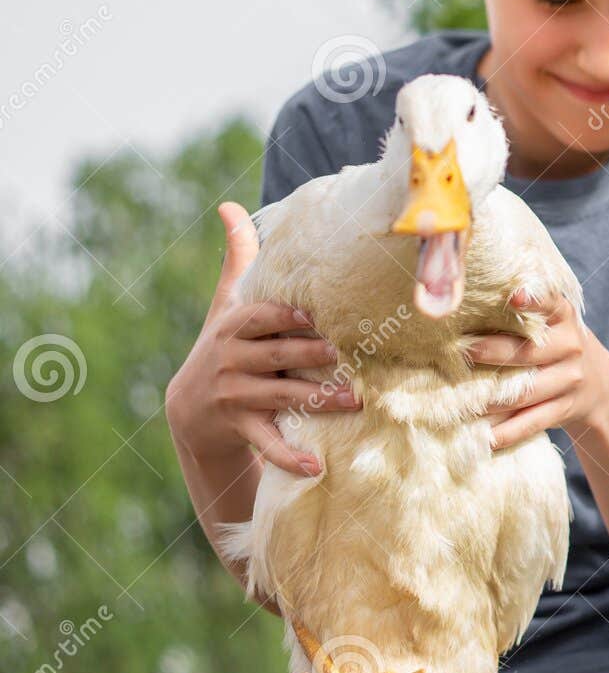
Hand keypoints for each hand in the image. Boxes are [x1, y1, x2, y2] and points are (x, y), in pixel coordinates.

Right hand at [164, 201, 363, 476]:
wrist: (190, 411)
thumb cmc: (225, 347)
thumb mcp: (227, 305)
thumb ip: (238, 259)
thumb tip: (229, 205)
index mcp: (235, 326)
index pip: (262, 317)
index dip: (287, 315)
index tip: (318, 314)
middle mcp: (232, 361)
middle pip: (276, 355)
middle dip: (310, 356)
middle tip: (346, 355)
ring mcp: (234, 397)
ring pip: (279, 397)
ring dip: (317, 401)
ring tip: (354, 402)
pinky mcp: (240, 429)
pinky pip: (267, 443)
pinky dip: (291, 456)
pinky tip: (318, 467)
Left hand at [470, 290, 607, 451]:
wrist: (599, 384)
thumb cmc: (558, 344)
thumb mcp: (554, 321)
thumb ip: (525, 312)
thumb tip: (465, 307)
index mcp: (564, 318)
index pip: (551, 304)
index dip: (534, 300)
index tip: (515, 297)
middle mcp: (570, 347)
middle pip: (527, 353)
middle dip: (491, 352)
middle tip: (461, 352)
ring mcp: (570, 380)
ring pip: (524, 392)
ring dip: (489, 399)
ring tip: (459, 400)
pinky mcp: (564, 409)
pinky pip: (532, 422)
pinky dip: (507, 432)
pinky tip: (484, 437)